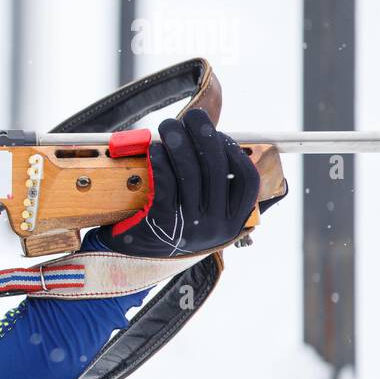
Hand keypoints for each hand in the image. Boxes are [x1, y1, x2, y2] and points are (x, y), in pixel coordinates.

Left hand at [95, 109, 260, 257]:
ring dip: (178, 142)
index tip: (220, 133)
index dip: (235, 152)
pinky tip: (155, 148)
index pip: (247, 180)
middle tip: (190, 116)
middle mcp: (216, 226)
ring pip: (189, 173)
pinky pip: (165, 185)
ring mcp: (190, 227)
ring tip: (167, 126)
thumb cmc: (170, 227)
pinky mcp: (162, 224)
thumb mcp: (200, 213)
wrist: (132, 262)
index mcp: (233, 221)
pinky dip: (161, 161)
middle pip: (215, 169)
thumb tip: (212, 137)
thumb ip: (212, 184)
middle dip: (203, 135)